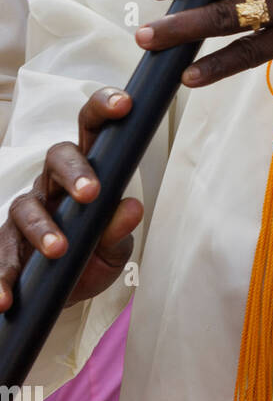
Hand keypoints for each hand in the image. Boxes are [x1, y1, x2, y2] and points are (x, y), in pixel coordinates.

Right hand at [0, 88, 142, 312]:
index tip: (125, 104)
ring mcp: (25, 213)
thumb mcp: (112, 250)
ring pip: (26, 206)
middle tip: (92, 193)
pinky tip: (4, 297)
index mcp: (84, 172)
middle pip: (57, 156)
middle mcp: (51, 184)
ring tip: (59, 250)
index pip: (92, 130)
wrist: (60, 295)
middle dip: (74, 171)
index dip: (104, 110)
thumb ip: (118, 230)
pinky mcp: (4, 246)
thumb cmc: (91, 256)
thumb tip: (132, 208)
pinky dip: (1, 276)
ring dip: (42, 227)